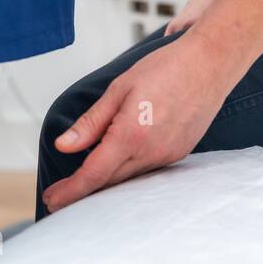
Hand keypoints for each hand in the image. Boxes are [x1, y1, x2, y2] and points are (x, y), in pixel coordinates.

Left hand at [40, 30, 236, 212]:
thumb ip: (91, 123)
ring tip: (84, 180)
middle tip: (59, 193)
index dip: (70, 191)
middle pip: (109, 181)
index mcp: (131, 135)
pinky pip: (147, 169)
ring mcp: (168, 156)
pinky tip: (118, 164)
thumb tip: (64, 146)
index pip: (93, 175)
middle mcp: (151, 152)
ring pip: (129, 178)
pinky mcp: (179, 153)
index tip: (52, 199)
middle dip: (83, 190)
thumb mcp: (119, 89)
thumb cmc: (166, 69)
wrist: (210, 64)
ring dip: (106, 181)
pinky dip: (128, 170)